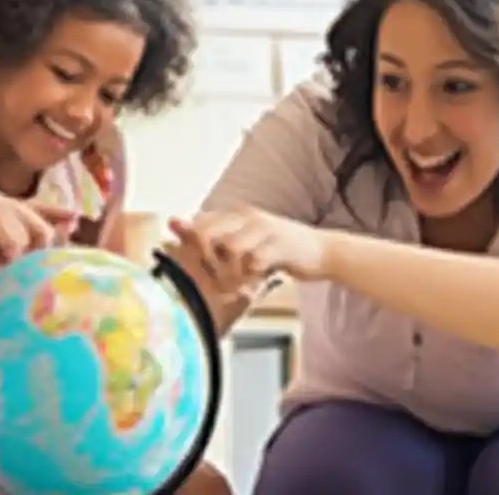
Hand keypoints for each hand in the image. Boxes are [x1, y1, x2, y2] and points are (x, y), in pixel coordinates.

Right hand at [0, 198, 77, 276]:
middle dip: (36, 251)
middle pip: (43, 230)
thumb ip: (33, 241)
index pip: (42, 208)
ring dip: (19, 257)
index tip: (77, 218)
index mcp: (13, 207)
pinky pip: (16, 246)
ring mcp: (2, 211)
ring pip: (33, 238)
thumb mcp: (12, 247)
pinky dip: (7, 259)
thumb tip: (66, 234)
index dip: (60, 213)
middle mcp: (9, 205)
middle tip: (11, 261)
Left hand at [169, 208, 331, 282]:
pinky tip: (253, 285)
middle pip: (207, 234)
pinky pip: (253, 261)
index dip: (190, 247)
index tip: (195, 267)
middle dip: (204, 261)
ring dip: (227, 272)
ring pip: (229, 248)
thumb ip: (216, 235)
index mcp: (237, 214)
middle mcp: (248, 216)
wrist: (323, 250)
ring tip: (236, 285)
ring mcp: (264, 229)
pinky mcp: (280, 245)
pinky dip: (249, 277)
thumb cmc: (280, 248)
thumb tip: (175, 226)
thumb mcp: (247, 240)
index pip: (199, 223)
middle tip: (214, 279)